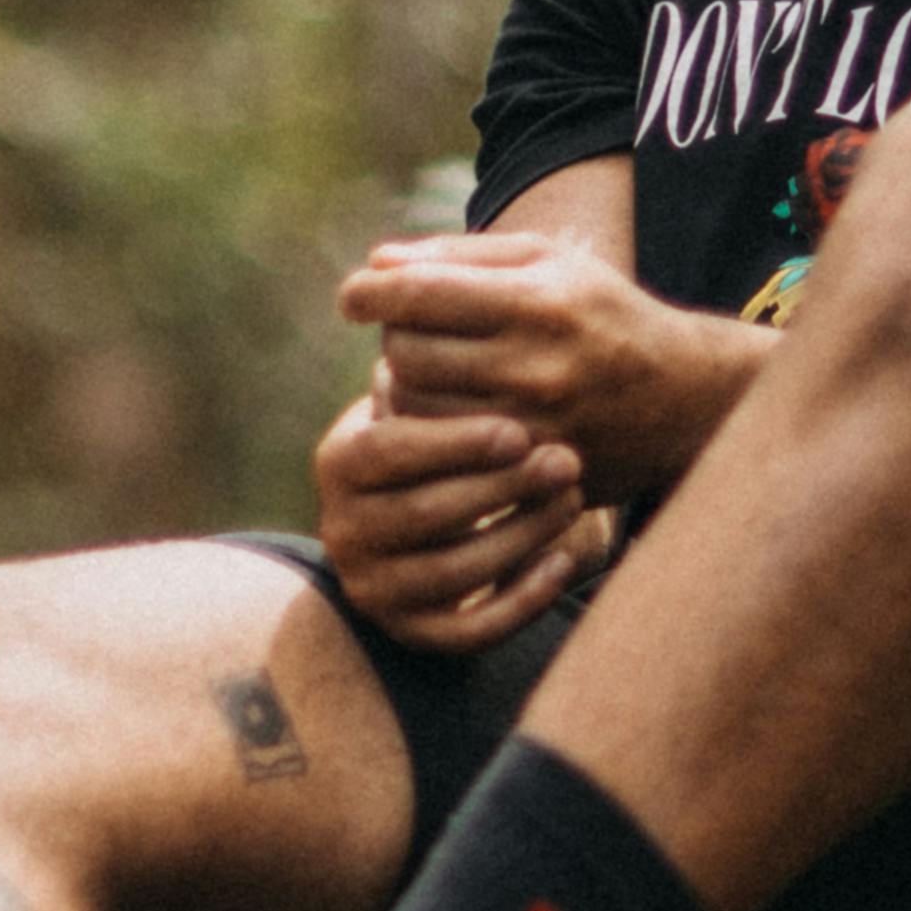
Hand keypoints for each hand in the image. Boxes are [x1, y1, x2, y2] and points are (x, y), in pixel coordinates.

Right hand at [313, 372, 616, 644]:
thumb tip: (406, 278)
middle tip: (564, 462)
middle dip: (501, 488)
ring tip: (571, 499)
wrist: (449, 504)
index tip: (518, 429)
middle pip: (423, 514)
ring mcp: (374, 586)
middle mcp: (344, 529)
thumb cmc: (452, 431)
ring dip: (519, 536)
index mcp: (340, 460)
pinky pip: (467, 631)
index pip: (385, 451)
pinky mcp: (412, 632)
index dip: (452, 442)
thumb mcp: (430, 389)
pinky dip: (519, 600)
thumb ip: (430, 348)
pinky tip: (561, 562)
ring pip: (450, 573)